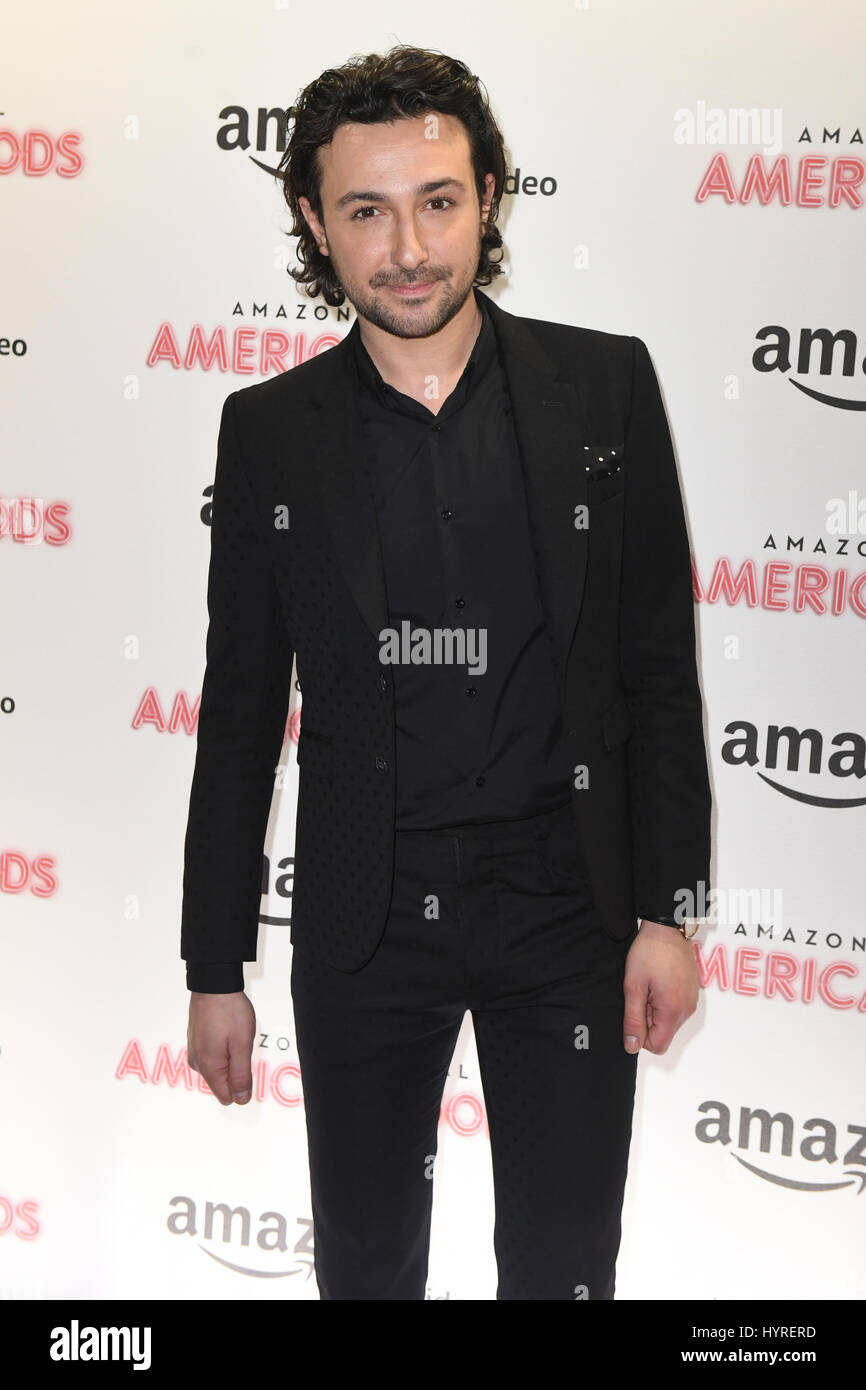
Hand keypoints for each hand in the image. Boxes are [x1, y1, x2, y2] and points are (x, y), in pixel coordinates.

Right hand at [187, 991, 255, 1104]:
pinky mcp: (196, 1041)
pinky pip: (212, 1055)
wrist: (213, 984)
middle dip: (237, 1069)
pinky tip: (227, 1031)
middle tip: (241, 1044)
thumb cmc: (228, 1011)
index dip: (242, 1084)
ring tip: (234, 1035)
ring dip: (230, 1057)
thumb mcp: (242, 1045)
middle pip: (223, 1083)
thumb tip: (240, 1100)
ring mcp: (195, 1052)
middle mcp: (198, 1064)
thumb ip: (241, 1075)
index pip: (227, 1097)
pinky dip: (223, 1048)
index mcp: (209, 1068)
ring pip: (218, 1068)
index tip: (247, 1063)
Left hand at [622, 920, 698, 1054]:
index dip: (641, 1034)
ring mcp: (692, 1001)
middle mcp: (687, 1010)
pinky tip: (658, 983)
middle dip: (648, 1020)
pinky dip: (664, 1002)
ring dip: (655, 1010)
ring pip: (670, 1022)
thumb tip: (632, 1046)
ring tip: (650, 986)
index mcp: (673, 1011)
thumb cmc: (649, 953)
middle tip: (641, 994)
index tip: (635, 1011)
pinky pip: (676, 1010)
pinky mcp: (692, 993)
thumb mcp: (633, 987)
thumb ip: (633, 1020)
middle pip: (664, 1034)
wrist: (667, 929)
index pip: (658, 1046)